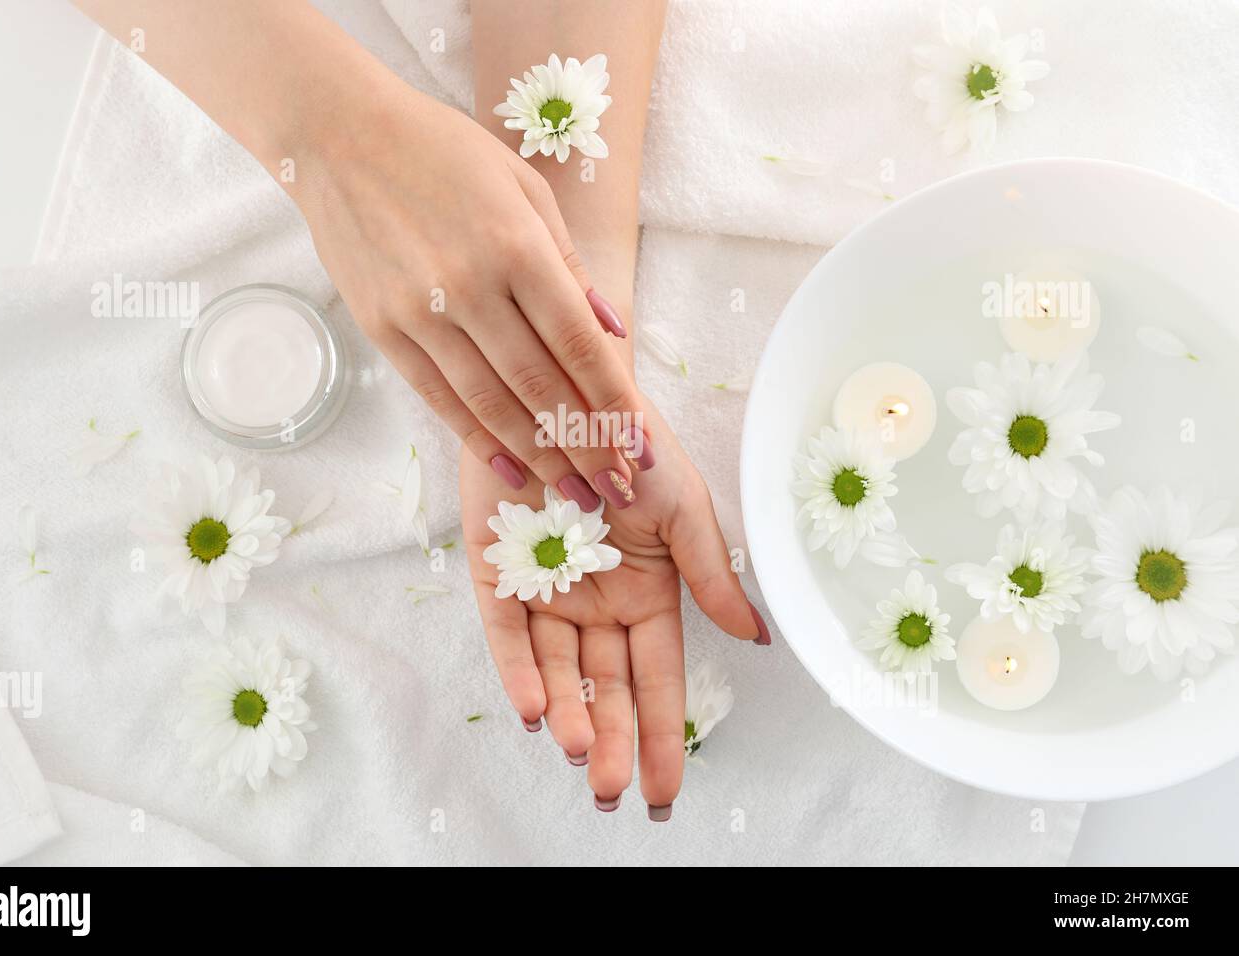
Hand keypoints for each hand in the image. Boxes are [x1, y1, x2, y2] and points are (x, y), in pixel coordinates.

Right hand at [291, 76, 644, 511]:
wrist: (337, 136)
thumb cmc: (443, 153)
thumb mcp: (525, 188)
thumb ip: (570, 264)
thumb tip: (613, 330)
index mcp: (516, 245)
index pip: (577, 342)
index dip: (612, 400)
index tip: (638, 443)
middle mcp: (470, 286)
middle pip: (540, 385)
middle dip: (585, 445)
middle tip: (616, 488)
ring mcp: (421, 313)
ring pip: (491, 403)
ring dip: (539, 456)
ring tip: (573, 492)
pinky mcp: (383, 330)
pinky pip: (440, 398)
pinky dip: (479, 439)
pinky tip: (512, 469)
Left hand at [461, 398, 769, 817]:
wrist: (568, 391)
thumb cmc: (634, 445)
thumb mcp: (686, 510)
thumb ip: (712, 575)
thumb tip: (752, 637)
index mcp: (646, 596)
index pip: (657, 680)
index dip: (661, 735)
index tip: (665, 789)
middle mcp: (596, 605)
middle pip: (604, 689)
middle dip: (609, 743)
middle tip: (610, 792)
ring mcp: (546, 592)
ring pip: (556, 672)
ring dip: (566, 716)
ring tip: (576, 753)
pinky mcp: (498, 574)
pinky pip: (506, 635)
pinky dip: (519, 672)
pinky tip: (534, 708)